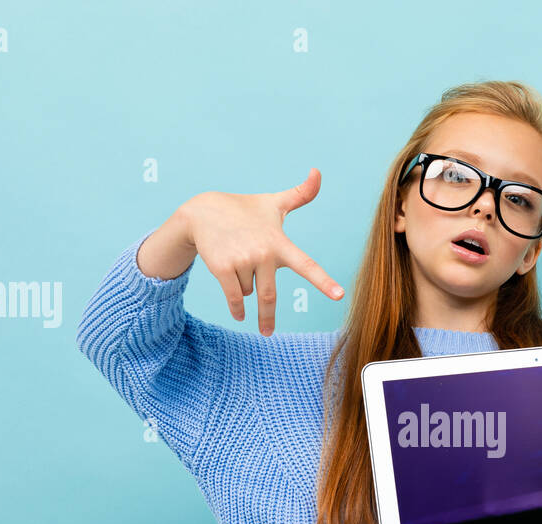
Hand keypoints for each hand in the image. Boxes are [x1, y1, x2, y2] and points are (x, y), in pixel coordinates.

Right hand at [179, 171, 344, 335]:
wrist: (203, 212)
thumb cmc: (244, 210)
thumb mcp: (273, 203)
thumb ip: (300, 194)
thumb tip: (318, 172)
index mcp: (280, 243)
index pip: (306, 265)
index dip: (323, 281)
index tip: (339, 295)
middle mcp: (263, 253)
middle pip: (269, 295)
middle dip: (268, 317)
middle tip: (268, 333)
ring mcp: (242, 261)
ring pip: (249, 292)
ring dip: (245, 289)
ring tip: (237, 268)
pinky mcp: (222, 268)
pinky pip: (234, 298)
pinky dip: (236, 308)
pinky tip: (239, 314)